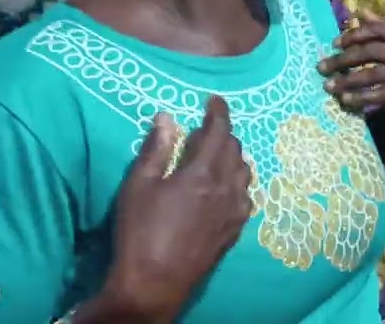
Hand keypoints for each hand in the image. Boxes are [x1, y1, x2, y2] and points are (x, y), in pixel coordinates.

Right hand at [103, 97, 252, 322]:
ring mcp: (235, 212)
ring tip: (213, 155)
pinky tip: (223, 187)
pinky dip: (237, 181)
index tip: (215, 100)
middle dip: (222, 134)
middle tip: (203, 130)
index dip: (219, 112)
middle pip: (235, 149)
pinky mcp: (234, 231)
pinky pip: (245, 196)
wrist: (154, 284)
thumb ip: (156, 149)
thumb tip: (167, 117)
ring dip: (232, 157)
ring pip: (244, 172)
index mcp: (203, 173)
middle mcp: (227, 189)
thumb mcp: (139, 186)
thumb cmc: (141, 232)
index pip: (220, 131)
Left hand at [318, 15, 384, 116]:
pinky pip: (382, 95)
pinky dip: (362, 98)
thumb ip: (384, 27)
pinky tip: (347, 100)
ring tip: (329, 86)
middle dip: (343, 59)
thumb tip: (359, 12)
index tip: (334, 44)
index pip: (377, 30)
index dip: (353, 35)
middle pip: (370, 52)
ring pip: (373, 75)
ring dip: (347, 81)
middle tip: (322, 67)